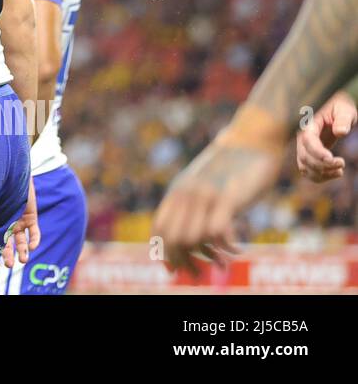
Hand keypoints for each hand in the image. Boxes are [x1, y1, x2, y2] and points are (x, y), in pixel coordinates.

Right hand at [1, 178, 39, 266]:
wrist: (12, 169)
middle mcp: (6, 223)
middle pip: (7, 243)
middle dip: (7, 255)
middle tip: (8, 265)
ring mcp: (19, 220)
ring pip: (21, 240)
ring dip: (22, 251)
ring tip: (22, 260)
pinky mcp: (31, 216)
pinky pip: (35, 231)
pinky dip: (34, 240)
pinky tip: (33, 247)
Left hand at [154, 124, 280, 275]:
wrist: (252, 137)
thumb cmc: (233, 165)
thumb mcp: (205, 184)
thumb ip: (195, 204)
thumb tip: (192, 236)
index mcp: (178, 191)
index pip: (159, 228)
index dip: (164, 253)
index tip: (176, 271)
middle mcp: (186, 194)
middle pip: (172, 238)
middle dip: (183, 263)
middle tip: (200, 274)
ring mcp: (205, 195)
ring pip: (192, 239)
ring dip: (208, 257)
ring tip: (222, 262)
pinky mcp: (227, 197)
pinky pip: (216, 232)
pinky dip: (227, 249)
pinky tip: (238, 251)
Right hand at [297, 91, 355, 182]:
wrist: (334, 109)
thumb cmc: (339, 107)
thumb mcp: (344, 109)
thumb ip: (342, 119)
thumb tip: (340, 132)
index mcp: (308, 124)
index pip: (307, 140)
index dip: (317, 152)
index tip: (332, 159)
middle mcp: (302, 137)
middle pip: (304, 156)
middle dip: (322, 164)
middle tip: (342, 163)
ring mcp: (304, 148)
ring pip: (304, 167)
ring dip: (321, 173)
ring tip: (340, 171)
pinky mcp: (309, 155)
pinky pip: (308, 171)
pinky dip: (319, 177)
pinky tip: (335, 173)